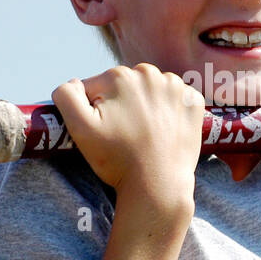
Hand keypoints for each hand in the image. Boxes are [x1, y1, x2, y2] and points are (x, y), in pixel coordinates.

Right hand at [52, 63, 204, 206]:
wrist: (157, 185)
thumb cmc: (117, 159)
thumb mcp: (80, 128)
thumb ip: (67, 96)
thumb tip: (74, 82)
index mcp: (119, 75)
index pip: (96, 87)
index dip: (95, 111)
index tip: (106, 131)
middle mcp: (150, 74)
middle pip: (125, 86)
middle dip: (121, 105)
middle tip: (124, 134)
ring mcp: (176, 87)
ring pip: (150, 91)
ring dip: (146, 106)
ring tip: (144, 134)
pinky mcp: (194, 102)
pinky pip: (175, 99)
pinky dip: (170, 111)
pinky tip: (164, 131)